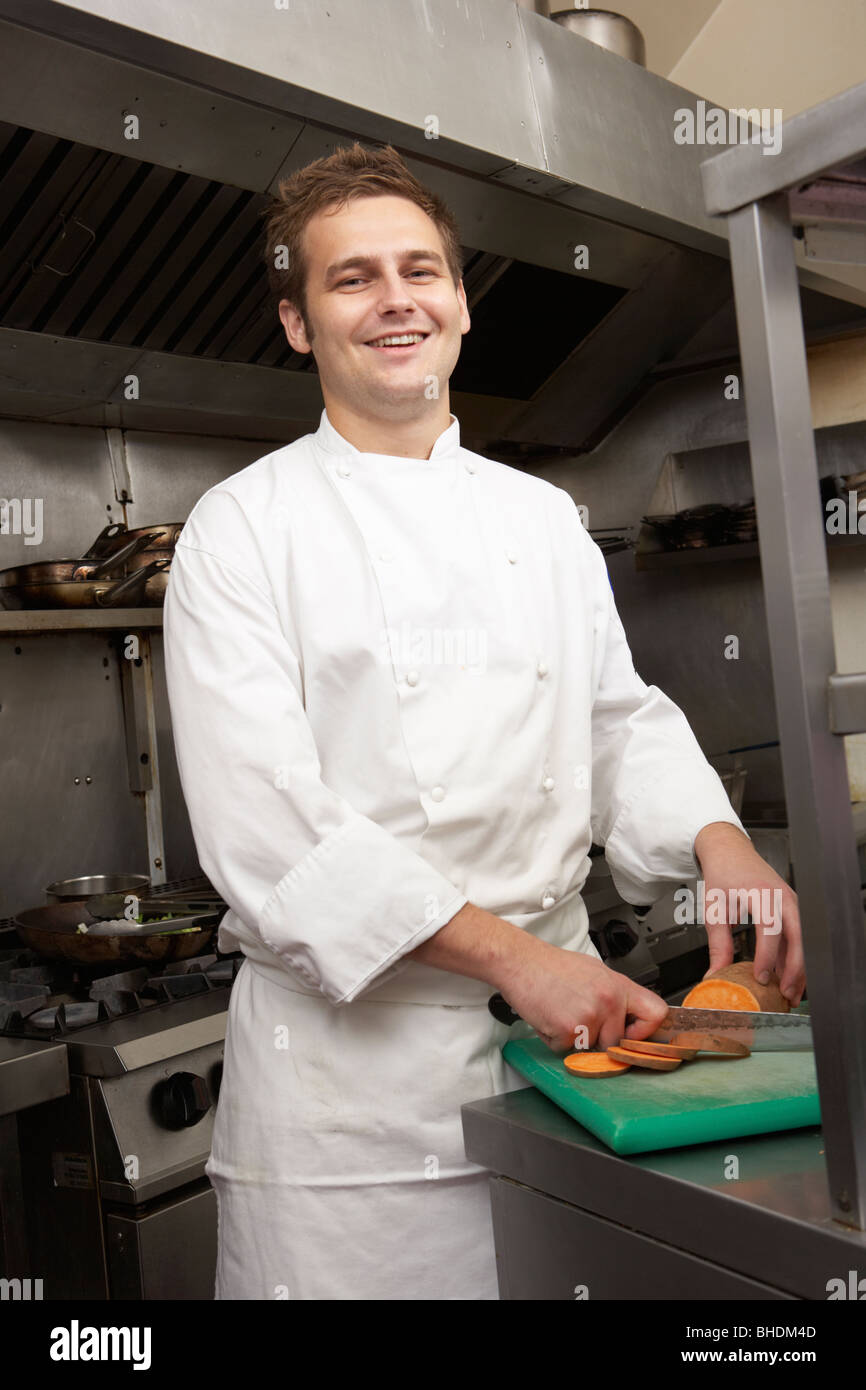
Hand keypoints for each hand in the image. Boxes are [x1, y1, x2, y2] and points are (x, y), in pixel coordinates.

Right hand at [493, 936, 668, 1053]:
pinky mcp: (569, 1029)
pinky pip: (565, 1049)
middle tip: (577, 1016)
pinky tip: (549, 1016)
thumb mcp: (594, 972)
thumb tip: (628, 1015)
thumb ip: (614, 994)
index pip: (656, 1013)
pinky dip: (554, 1039)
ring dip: (574, 1038)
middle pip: (616, 1041)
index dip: (645, 1031)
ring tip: (561, 1012)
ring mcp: (590, 1016)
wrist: (520, 961)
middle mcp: (609, 1000)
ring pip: (590, 1047)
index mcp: (618, 985)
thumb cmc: (552, 966)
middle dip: (596, 1036)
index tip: (631, 1034)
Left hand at [694, 822, 804, 1005]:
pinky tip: (787, 977)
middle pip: (797, 938)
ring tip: (790, 994)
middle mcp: (782, 898)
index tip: (760, 978)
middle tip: (785, 995)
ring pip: (803, 941)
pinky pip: (798, 937)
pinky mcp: (793, 909)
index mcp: (761, 894)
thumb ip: (718, 944)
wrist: (729, 851)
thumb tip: (716, 974)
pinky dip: (795, 958)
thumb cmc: (723, 874)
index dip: (768, 957)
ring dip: (798, 968)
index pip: (771, 930)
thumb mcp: (714, 910)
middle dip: (794, 970)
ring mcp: (791, 902)